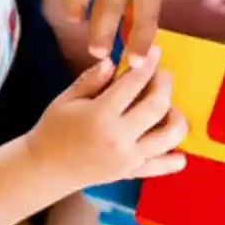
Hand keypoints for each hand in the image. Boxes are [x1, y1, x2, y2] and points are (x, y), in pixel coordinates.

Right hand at [25, 48, 187, 188]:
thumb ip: (91, 79)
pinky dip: (174, 160)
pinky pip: (161, 167)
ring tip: (167, 107)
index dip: (148, 64)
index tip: (156, 51)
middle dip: (165, 84)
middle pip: (158, 105)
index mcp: (100, 115)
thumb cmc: (53, 129)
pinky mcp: (132, 173)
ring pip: (169, 135)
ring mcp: (129, 158)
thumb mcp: (66, 99)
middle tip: (162, 74)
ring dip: (176, 116)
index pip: (133, 83)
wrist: (46, 169)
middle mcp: (119, 137)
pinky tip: (179, 151)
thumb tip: (114, 62)